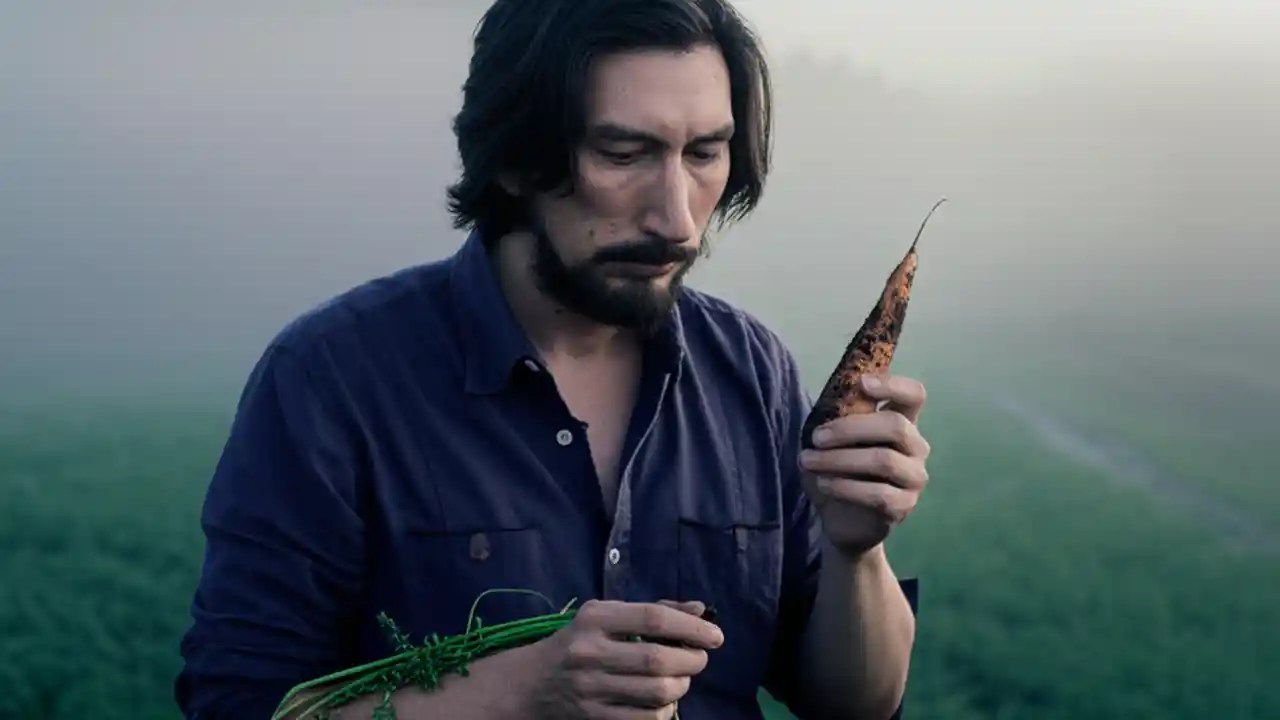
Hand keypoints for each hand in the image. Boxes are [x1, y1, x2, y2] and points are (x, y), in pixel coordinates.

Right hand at [522, 599, 722, 719]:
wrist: (530, 683)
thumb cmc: (578, 642)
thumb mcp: (606, 617)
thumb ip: (653, 611)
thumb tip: (701, 610)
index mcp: (595, 619)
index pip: (653, 618)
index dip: (691, 626)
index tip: (715, 635)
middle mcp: (590, 652)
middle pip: (658, 659)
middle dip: (692, 660)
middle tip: (699, 658)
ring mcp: (590, 689)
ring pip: (656, 693)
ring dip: (681, 686)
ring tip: (682, 678)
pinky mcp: (593, 718)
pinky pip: (644, 719)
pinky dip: (664, 711)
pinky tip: (663, 702)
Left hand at [799, 374, 930, 559]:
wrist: (842, 520)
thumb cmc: (839, 471)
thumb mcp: (834, 441)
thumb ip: (837, 418)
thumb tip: (830, 398)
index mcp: (902, 422)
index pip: (914, 395)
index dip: (893, 385)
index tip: (861, 383)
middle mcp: (916, 447)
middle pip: (896, 426)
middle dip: (850, 428)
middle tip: (816, 437)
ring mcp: (914, 478)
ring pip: (884, 460)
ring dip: (839, 459)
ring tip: (808, 461)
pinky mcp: (904, 506)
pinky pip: (878, 494)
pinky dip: (845, 486)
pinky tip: (822, 483)